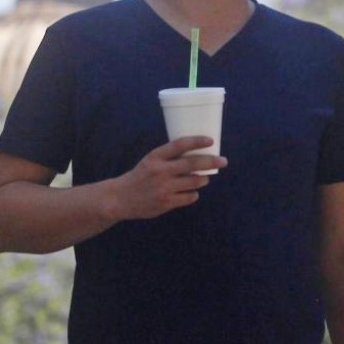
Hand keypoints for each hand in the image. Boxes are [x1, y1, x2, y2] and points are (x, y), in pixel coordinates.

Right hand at [106, 136, 225, 220]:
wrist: (120, 199)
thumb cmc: (140, 176)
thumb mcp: (150, 161)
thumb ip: (169, 158)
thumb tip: (197, 154)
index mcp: (155, 157)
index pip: (180, 145)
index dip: (197, 141)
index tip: (211, 140)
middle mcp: (160, 171)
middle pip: (192, 164)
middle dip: (211, 161)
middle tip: (223, 161)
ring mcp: (164, 188)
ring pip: (195, 182)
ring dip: (203, 179)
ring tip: (203, 178)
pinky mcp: (166, 203)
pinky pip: (189, 197)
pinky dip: (193, 194)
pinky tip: (190, 192)